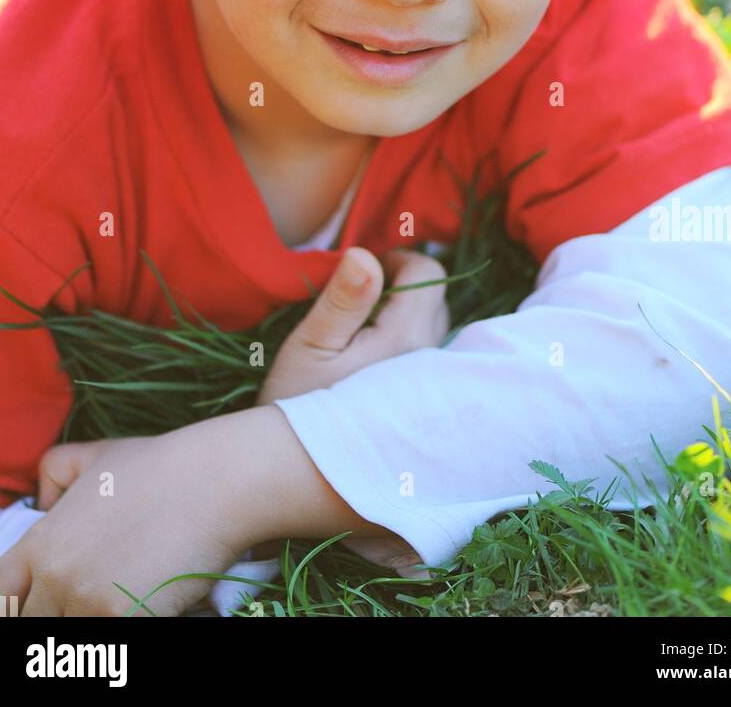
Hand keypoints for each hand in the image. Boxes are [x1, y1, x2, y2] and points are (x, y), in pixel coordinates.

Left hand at [0, 426, 250, 616]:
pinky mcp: (125, 620)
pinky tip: (147, 605)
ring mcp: (88, 601)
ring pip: (72, 638)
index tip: (25, 608)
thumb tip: (43, 504)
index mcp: (42, 541)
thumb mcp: (97, 454)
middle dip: (56, 616)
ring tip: (124, 596)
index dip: (2, 608)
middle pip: (32, 625)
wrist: (215, 480)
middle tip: (93, 596)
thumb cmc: (161, 466)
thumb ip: (56, 472)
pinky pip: (111, 643)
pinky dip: (126, 628)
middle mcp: (56, 576)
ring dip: (93, 619)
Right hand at [257, 246, 449, 404]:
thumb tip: (365, 254)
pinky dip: (405, 354)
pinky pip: (428, 364)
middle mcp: (432, 363)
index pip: (429, 273)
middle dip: (400, 293)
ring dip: (402, 323)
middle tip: (355, 312)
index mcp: (406, 338)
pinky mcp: (424, 412)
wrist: (296, 477)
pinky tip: (371, 374)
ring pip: (432, 332)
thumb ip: (344, 298)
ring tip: (360, 343)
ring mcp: (433, 391)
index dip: (396, 263)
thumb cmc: (296, 405)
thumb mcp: (311, 345)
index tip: (361, 279)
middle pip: (434, 301)